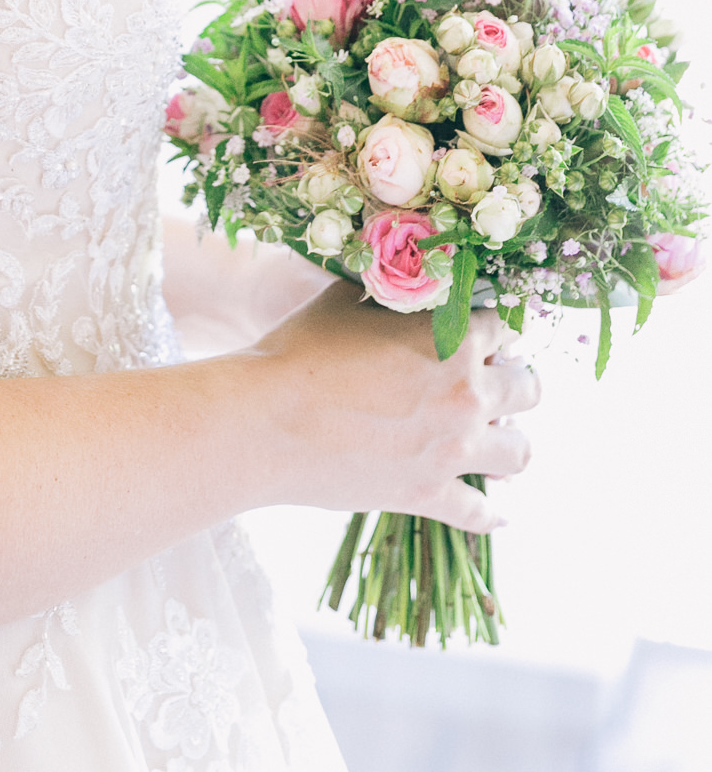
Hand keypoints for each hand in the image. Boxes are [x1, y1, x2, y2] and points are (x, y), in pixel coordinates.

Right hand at [248, 279, 538, 530]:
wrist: (264, 420)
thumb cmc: (298, 351)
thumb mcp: (345, 303)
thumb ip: (387, 293)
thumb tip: (396, 280)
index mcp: (453, 336)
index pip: (504, 325)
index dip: (492, 327)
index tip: (481, 333)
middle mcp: (467, 393)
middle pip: (529, 387)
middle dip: (515, 380)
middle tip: (496, 382)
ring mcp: (452, 449)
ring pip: (521, 453)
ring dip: (513, 441)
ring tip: (498, 439)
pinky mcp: (428, 495)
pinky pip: (480, 513)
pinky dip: (490, 512)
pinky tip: (495, 509)